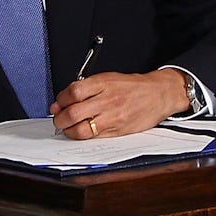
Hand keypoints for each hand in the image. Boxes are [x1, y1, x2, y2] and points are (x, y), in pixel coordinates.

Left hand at [50, 69, 189, 139]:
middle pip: (74, 113)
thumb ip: (85, 88)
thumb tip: (62, 101)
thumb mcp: (108, 78)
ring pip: (82, 130)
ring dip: (68, 131)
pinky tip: (81, 132)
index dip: (60, 100)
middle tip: (58, 119)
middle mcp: (107, 100)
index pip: (73, 92)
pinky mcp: (118, 131)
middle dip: (60, 119)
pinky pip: (94, 138)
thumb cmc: (132, 86)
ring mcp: (113, 117)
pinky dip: (83, 136)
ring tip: (67, 128)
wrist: (158, 94)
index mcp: (103, 83)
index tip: (58, 104)